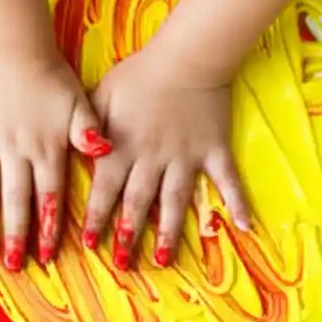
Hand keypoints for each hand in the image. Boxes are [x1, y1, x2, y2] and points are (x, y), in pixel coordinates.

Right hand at [0, 46, 111, 270]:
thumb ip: (89, 132)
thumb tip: (105, 153)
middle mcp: (15, 151)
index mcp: (45, 148)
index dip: (47, 227)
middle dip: (16, 234)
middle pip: (16, 199)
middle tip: (14, 265)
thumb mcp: (79, 101)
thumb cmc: (50, 74)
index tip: (46, 256)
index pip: (49, 195)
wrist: (13, 43)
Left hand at [83, 42, 250, 269]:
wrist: (185, 56)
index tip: (89, 245)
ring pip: (174, 201)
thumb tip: (76, 157)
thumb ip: (86, 129)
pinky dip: (238, 202)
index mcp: (122, 147)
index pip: (104, 190)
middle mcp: (153, 158)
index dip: (96, 218)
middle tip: (122, 264)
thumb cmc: (137, 75)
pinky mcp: (214, 149)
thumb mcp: (99, 97)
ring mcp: (186, 156)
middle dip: (127, 236)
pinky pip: (227, 180)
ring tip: (163, 260)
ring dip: (167, 231)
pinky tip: (245, 227)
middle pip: (137, 203)